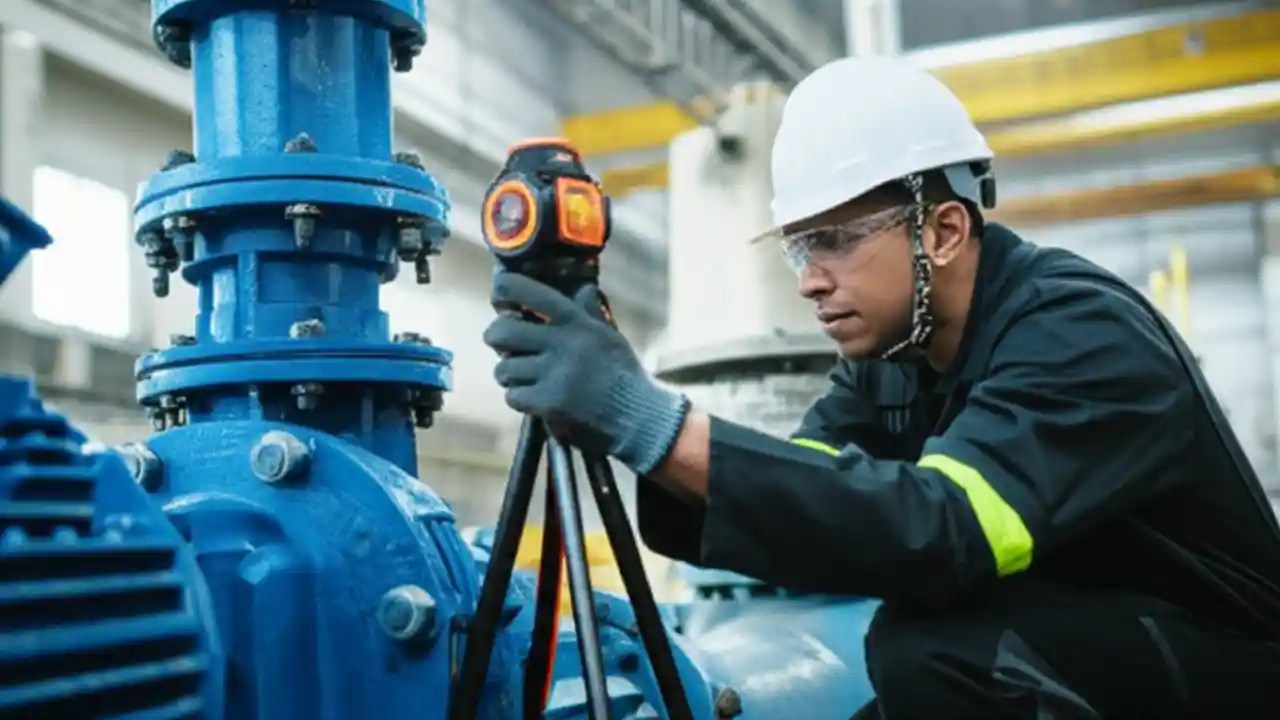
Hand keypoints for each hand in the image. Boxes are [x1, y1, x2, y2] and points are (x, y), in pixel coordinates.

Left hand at [483, 272, 689, 474]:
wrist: (638, 418)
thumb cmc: (623, 376)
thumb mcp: (611, 338)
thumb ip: (591, 314)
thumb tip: (585, 289)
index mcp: (579, 324)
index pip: (535, 294)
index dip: (509, 287)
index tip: (500, 290)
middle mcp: (564, 344)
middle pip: (504, 332)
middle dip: (494, 337)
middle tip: (501, 344)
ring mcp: (555, 375)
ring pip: (505, 369)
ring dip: (509, 375)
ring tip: (524, 378)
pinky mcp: (550, 403)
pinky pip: (514, 396)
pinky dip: (520, 399)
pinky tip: (535, 400)